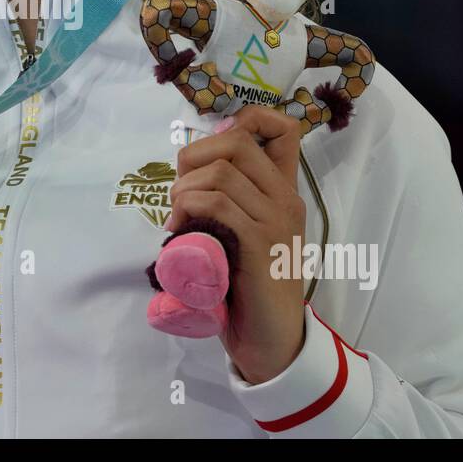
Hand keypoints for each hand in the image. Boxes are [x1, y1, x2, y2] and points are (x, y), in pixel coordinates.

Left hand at [166, 105, 306, 382]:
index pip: (281, 127)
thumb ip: (228, 203)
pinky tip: (179, 229)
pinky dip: (188, 209)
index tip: (207, 155)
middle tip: (179, 192)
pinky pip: (218, 204)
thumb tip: (186, 178)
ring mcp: (276, 219)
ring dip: (184, 189)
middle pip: (237, 141)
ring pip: (221, 172)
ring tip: (177, 217)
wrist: (272, 340)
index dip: (241, 121)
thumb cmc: (248, 287)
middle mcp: (285, 197)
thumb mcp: (240, 233)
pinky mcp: (260, 244)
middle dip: (193, 157)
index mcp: (283, 190)